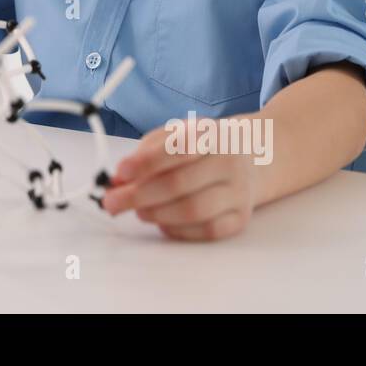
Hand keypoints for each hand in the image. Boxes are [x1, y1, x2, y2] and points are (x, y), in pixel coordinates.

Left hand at [101, 115, 259, 240]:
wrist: (253, 157)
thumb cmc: (203, 146)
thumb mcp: (177, 134)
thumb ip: (146, 153)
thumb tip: (118, 180)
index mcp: (211, 134)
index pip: (177, 149)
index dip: (144, 163)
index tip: (118, 174)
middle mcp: (230, 162)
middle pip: (179, 184)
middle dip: (138, 196)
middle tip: (112, 202)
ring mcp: (239, 192)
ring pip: (193, 211)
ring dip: (156, 214)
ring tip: (138, 211)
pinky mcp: (241, 218)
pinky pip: (206, 231)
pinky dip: (177, 230)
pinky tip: (163, 221)